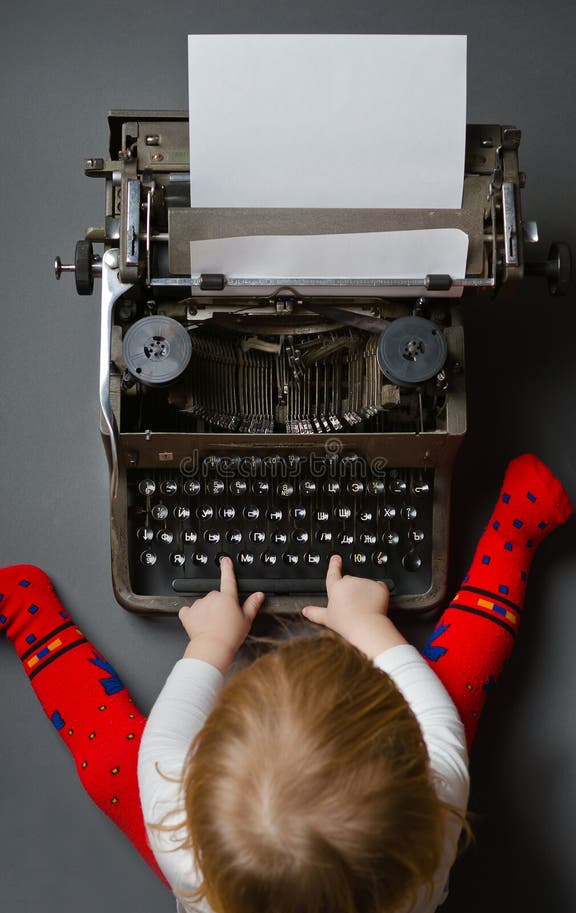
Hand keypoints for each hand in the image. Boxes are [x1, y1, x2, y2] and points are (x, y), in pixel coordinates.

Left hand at [179, 557, 264, 671]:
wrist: (212, 647)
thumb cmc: (230, 636)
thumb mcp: (247, 620)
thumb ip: (252, 604)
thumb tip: (259, 595)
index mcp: (227, 597)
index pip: (228, 579)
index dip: (227, 568)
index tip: (225, 560)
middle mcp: (212, 597)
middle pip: (215, 596)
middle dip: (218, 604)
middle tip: (222, 618)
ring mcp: (199, 604)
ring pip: (203, 603)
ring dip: (206, 611)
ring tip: (211, 625)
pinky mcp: (188, 613)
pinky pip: (188, 611)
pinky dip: (191, 616)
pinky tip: (197, 624)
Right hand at [302, 554, 405, 658]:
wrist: (366, 626)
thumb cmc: (346, 623)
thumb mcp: (327, 618)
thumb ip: (315, 612)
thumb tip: (305, 611)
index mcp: (336, 587)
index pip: (333, 572)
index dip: (334, 564)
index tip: (336, 558)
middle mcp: (350, 581)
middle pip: (349, 581)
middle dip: (351, 589)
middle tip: (352, 604)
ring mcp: (364, 582)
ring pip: (364, 584)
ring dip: (364, 592)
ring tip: (363, 607)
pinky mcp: (378, 586)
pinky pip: (378, 587)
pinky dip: (377, 593)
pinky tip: (374, 603)